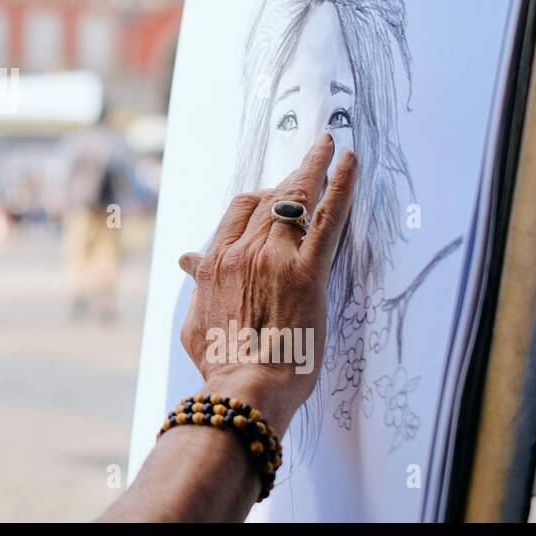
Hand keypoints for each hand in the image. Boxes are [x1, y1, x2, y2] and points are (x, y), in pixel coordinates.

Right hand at [177, 133, 356, 433]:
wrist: (245, 389)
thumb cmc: (222, 365)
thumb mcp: (197, 322)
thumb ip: (197, 286)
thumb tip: (186, 261)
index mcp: (214, 263)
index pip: (237, 212)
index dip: (258, 197)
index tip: (273, 192)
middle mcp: (241, 251)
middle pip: (266, 199)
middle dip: (288, 179)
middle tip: (308, 163)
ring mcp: (275, 258)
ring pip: (295, 200)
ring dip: (313, 169)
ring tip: (327, 146)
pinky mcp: (308, 272)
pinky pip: (327, 217)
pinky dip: (340, 184)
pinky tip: (349, 159)